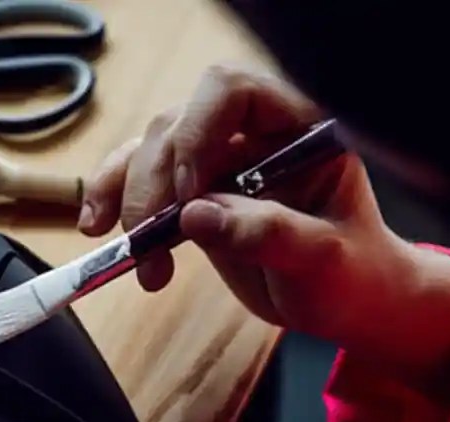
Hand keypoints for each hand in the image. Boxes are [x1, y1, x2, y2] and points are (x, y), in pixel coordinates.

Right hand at [79, 65, 449, 390]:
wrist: (345, 302)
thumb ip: (266, 233)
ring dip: (126, 199)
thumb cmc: (352, 275)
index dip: (198, 132)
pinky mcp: (192, 192)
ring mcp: (219, 161)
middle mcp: (253, 132)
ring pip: (149, 152)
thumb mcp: (322, 260)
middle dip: (153, 185)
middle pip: (177, 126)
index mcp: (298, 126)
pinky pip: (140, 180)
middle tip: (150, 246)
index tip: (189, 194)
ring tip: (131, 253)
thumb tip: (192, 216)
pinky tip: (97, 229)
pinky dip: (114, 201)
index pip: (232, 91)